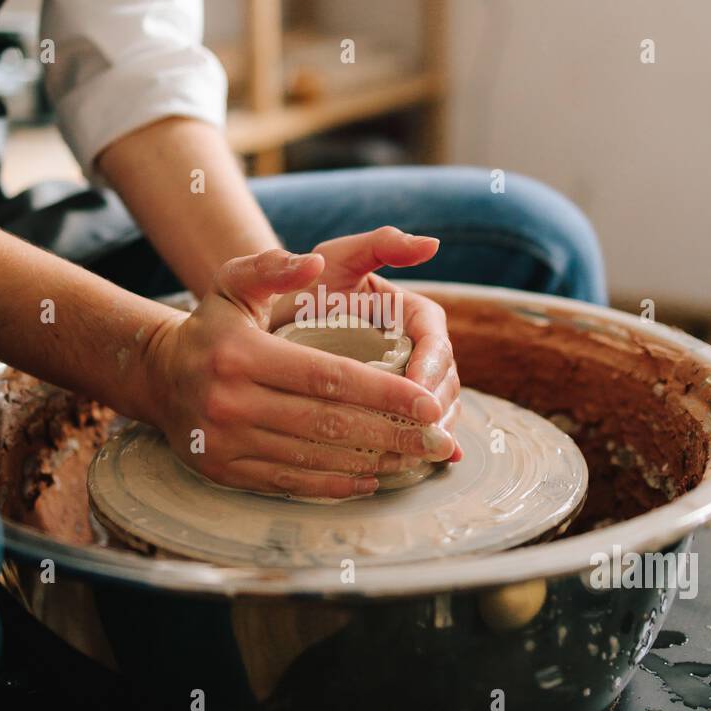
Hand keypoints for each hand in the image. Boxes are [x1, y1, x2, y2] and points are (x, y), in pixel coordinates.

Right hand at [143, 247, 450, 499]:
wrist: (158, 378)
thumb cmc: (211, 327)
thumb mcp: (232, 284)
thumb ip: (273, 267)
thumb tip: (315, 261)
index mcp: (240, 356)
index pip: (328, 377)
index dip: (384, 392)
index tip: (428, 402)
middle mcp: (231, 403)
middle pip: (329, 424)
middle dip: (392, 433)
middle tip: (438, 440)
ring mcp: (226, 443)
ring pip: (315, 458)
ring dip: (373, 462)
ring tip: (416, 458)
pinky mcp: (225, 472)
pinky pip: (291, 482)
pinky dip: (336, 484)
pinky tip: (373, 477)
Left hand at [270, 226, 461, 460]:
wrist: (268, 318)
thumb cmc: (303, 284)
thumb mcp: (335, 258)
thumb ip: (378, 245)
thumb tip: (430, 244)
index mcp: (409, 312)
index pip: (435, 338)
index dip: (433, 363)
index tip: (419, 385)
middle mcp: (412, 348)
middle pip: (443, 379)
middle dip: (438, 405)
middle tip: (424, 427)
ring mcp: (400, 380)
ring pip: (434, 408)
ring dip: (434, 430)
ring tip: (422, 449)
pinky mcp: (386, 408)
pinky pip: (411, 430)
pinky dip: (419, 447)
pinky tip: (418, 466)